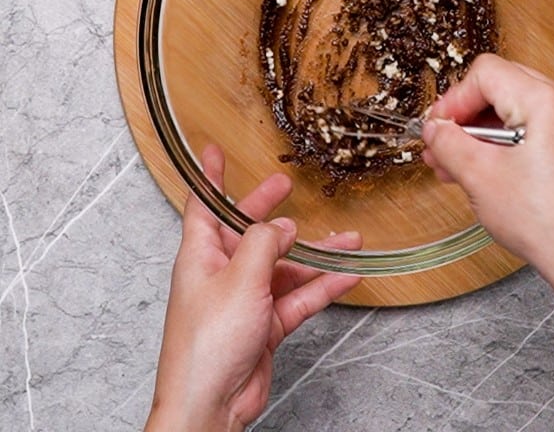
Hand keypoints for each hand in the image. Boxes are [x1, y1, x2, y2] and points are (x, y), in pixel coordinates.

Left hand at [145, 145, 360, 431]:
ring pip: (285, 266)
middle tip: (285, 186)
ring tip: (346, 239)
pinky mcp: (265, 323)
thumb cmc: (205, 346)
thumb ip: (264, 244)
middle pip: (251, 231)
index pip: (204, 205)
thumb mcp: (239, 280)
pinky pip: (299, 296)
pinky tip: (345, 275)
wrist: (210, 405)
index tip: (213, 152)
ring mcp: (246, 298)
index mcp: (202, 255)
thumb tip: (282, 226)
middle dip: (270, 208)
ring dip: (315, 255)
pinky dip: (322, 286)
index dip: (210, 177)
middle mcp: (223, 273)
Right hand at [421, 53, 553, 294]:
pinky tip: (483, 167)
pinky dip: (504, 141)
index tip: (438, 126)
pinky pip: (533, 126)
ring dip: (481, 131)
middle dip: (465, 116)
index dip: (454, 99)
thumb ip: (448, 143)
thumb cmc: (548, 224)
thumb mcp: (479, 177)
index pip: (486, 73)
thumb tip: (434, 129)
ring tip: (455, 162)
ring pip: (515, 107)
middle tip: (442, 143)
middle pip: (501, 85)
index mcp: (546, 102)